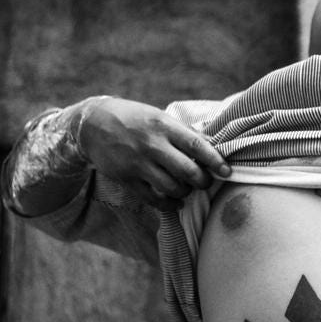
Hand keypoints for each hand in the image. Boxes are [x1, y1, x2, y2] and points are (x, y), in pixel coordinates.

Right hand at [78, 96, 229, 209]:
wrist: (93, 124)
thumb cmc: (134, 119)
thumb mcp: (159, 117)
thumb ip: (183, 132)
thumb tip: (212, 145)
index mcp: (164, 126)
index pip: (197, 145)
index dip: (215, 160)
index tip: (227, 171)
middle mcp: (152, 145)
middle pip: (187, 171)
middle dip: (202, 181)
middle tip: (205, 182)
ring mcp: (138, 163)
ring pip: (172, 188)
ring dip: (185, 192)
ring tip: (187, 188)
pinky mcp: (127, 179)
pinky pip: (153, 199)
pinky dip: (169, 204)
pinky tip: (176, 202)